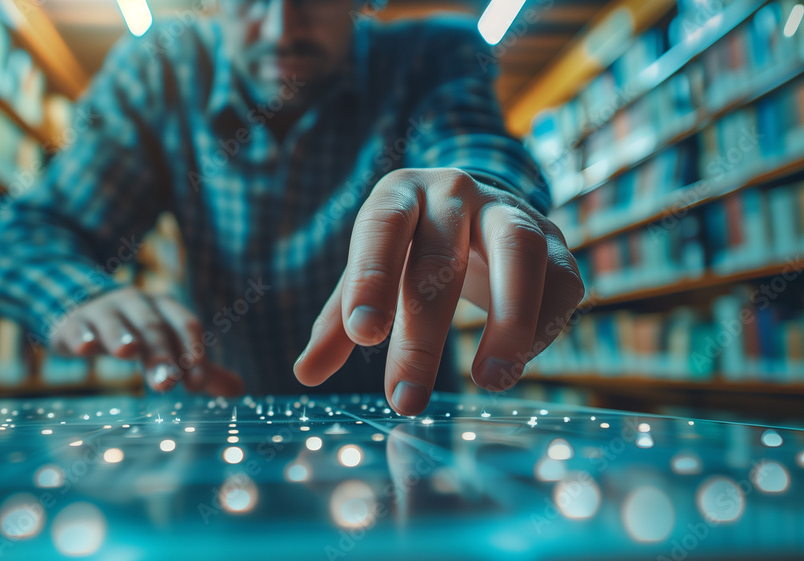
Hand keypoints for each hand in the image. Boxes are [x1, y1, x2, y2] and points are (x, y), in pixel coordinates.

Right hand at [49, 286, 243, 396]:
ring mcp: (103, 312)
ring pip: (115, 323)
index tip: (197, 383)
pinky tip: (85, 350)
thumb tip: (240, 390)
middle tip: (166, 384)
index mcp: (166, 309)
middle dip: (161, 354)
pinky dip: (82, 338)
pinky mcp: (73, 324)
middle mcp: (137, 304)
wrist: (83, 309)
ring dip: (122, 335)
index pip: (187, 325)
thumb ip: (201, 368)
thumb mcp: (170, 345)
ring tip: (127, 353)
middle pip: (153, 328)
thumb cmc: (138, 333)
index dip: (194, 351)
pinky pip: (78, 329)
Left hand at [294, 168, 583, 413]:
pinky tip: (515, 362)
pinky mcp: (556, 239)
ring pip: (520, 251)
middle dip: (423, 334)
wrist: (477, 204)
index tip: (363, 336)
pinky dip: (543, 324)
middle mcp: (456, 192)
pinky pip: (561, 278)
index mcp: (401, 194)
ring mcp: (511, 210)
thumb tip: (304, 373)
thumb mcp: (370, 271)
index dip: (372, 276)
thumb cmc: (411, 246)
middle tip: (406, 399)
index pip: (383, 226)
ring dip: (508, 322)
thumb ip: (338, 320)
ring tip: (487, 383)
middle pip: (442, 257)